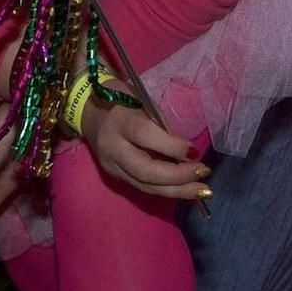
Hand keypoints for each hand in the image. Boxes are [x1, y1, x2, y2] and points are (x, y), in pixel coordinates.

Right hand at [82, 100, 209, 201]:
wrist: (88, 111)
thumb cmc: (122, 100)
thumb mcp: (143, 103)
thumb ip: (162, 127)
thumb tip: (186, 151)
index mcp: (119, 121)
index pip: (144, 136)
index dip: (172, 146)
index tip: (196, 152)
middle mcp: (112, 147)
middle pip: (145, 170)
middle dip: (178, 177)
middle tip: (203, 174)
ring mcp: (111, 166)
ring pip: (145, 185)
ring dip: (177, 191)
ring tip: (202, 191)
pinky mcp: (114, 176)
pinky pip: (143, 187)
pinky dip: (166, 190)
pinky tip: (185, 191)